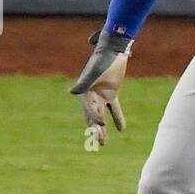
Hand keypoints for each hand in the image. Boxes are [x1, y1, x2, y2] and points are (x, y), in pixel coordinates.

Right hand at [70, 28, 131, 145]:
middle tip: (99, 143)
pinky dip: (117, 118)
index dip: (94, 117)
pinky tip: (121, 130)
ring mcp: (100, 95)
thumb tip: (72, 92)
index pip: (88, 109)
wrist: (114, 50)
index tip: (102, 125)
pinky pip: (114, 109)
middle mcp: (90, 95)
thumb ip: (84, 83)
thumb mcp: (94, 72)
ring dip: (102, 129)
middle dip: (95, 129)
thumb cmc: (103, 59)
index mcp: (84, 91)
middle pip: (92, 116)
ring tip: (103, 143)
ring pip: (101, 115)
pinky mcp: (111, 93)